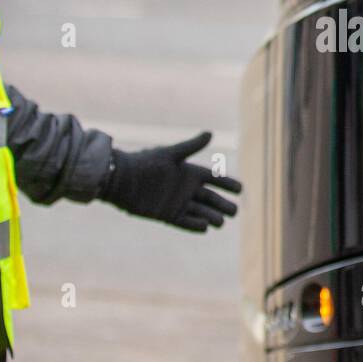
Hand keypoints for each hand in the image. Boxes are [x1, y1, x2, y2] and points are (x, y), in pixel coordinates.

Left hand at [102, 131, 242, 232]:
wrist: (121, 179)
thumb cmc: (145, 163)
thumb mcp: (170, 155)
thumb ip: (191, 146)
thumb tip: (211, 133)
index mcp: (189, 173)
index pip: (214, 180)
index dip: (228, 184)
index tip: (241, 189)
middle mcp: (186, 189)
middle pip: (211, 199)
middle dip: (224, 204)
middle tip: (235, 211)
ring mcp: (178, 203)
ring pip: (201, 212)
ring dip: (212, 216)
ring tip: (220, 221)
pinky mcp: (168, 215)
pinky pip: (186, 223)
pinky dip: (195, 225)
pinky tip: (205, 227)